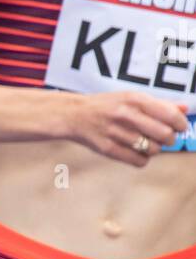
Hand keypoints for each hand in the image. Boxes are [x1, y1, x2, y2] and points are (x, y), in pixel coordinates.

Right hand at [70, 91, 187, 166]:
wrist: (74, 115)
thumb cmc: (107, 106)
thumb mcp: (132, 98)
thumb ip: (159, 104)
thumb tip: (185, 108)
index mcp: (134, 99)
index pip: (170, 115)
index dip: (181, 124)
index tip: (180, 127)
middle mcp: (126, 114)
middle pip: (165, 135)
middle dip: (169, 139)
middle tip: (164, 138)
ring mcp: (116, 132)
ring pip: (153, 150)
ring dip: (154, 149)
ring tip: (147, 143)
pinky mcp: (108, 148)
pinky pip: (138, 161)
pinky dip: (143, 159)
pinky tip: (137, 152)